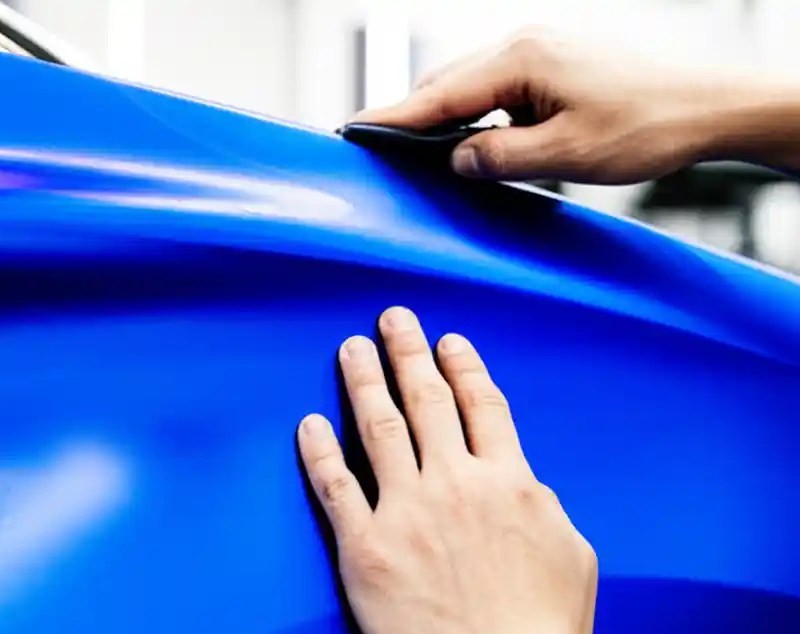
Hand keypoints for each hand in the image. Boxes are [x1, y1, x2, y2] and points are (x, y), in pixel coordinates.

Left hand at [296, 307, 599, 633]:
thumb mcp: (572, 555)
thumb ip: (544, 506)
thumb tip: (526, 483)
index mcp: (511, 482)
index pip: (482, 405)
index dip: (462, 365)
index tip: (447, 339)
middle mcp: (456, 484)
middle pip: (427, 399)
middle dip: (408, 350)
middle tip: (392, 318)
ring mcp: (407, 512)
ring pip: (378, 425)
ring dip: (362, 379)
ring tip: (350, 349)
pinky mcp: (366, 547)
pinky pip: (335, 484)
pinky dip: (319, 449)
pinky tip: (308, 423)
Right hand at [350, 27, 797, 182]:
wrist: (709, 105)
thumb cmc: (647, 126)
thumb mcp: (566, 155)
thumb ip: (500, 157)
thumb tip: (453, 160)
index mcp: (522, 60)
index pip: (440, 95)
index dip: (394, 117)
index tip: (354, 130)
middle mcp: (525, 44)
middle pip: (447, 83)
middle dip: (409, 114)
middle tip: (370, 143)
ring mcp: (540, 49)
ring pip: (471, 82)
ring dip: (443, 114)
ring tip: (412, 147)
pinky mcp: (554, 61)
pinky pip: (496, 85)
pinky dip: (474, 110)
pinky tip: (468, 135)